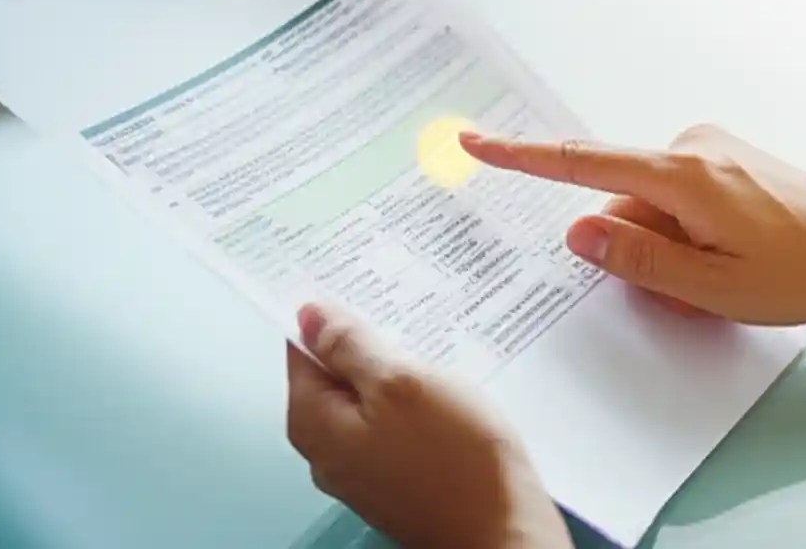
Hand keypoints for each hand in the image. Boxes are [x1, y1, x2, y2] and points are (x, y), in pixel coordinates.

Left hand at [286, 303, 569, 548]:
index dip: (328, 314)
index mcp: (315, 424)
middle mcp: (327, 453)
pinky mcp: (399, 481)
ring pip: (369, 401)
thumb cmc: (455, 455)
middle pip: (334, 376)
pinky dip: (413, 402)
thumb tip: (307, 314)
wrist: (504, 530)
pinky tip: (445, 388)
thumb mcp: (401, 383)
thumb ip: (350, 347)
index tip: (360, 281)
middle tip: (404, 302)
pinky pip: (394, 427)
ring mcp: (364, 471)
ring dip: (395, 371)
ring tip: (432, 340)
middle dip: (364, 341)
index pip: (301, 350)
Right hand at [460, 124, 805, 324]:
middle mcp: (693, 146)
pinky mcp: (725, 156)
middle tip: (687, 287)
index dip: (522, 158)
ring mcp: (711, 147)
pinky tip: (728, 253)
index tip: (475, 143)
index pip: (581, 163)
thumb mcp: (711, 287)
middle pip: (620, 198)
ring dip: (664, 241)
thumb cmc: (801, 272)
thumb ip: (636, 259)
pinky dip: (684, 228)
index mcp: (682, 175)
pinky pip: (676, 193)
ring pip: (648, 201)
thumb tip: (575, 231)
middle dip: (634, 245)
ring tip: (720, 272)